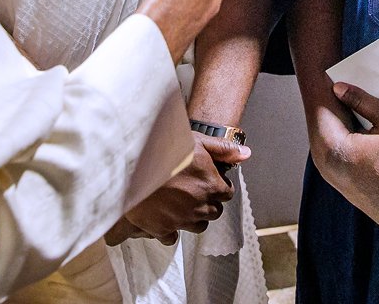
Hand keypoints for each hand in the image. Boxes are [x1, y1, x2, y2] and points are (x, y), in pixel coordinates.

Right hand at [111, 133, 249, 244]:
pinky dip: (169, 230)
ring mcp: (181, 220)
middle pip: (214, 212)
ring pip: (197, 226)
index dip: (217, 186)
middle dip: (207, 202)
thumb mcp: (197, 141)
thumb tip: (246, 154)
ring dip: (193, 217)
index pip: (226, 193)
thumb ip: (223, 150)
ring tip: (179, 202)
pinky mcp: (161, 228)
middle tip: (192, 190)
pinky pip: (172, 238)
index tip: (207, 180)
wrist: (132, 161)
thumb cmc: (166, 147)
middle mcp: (200, 206)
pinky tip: (163, 216)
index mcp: (212, 185)